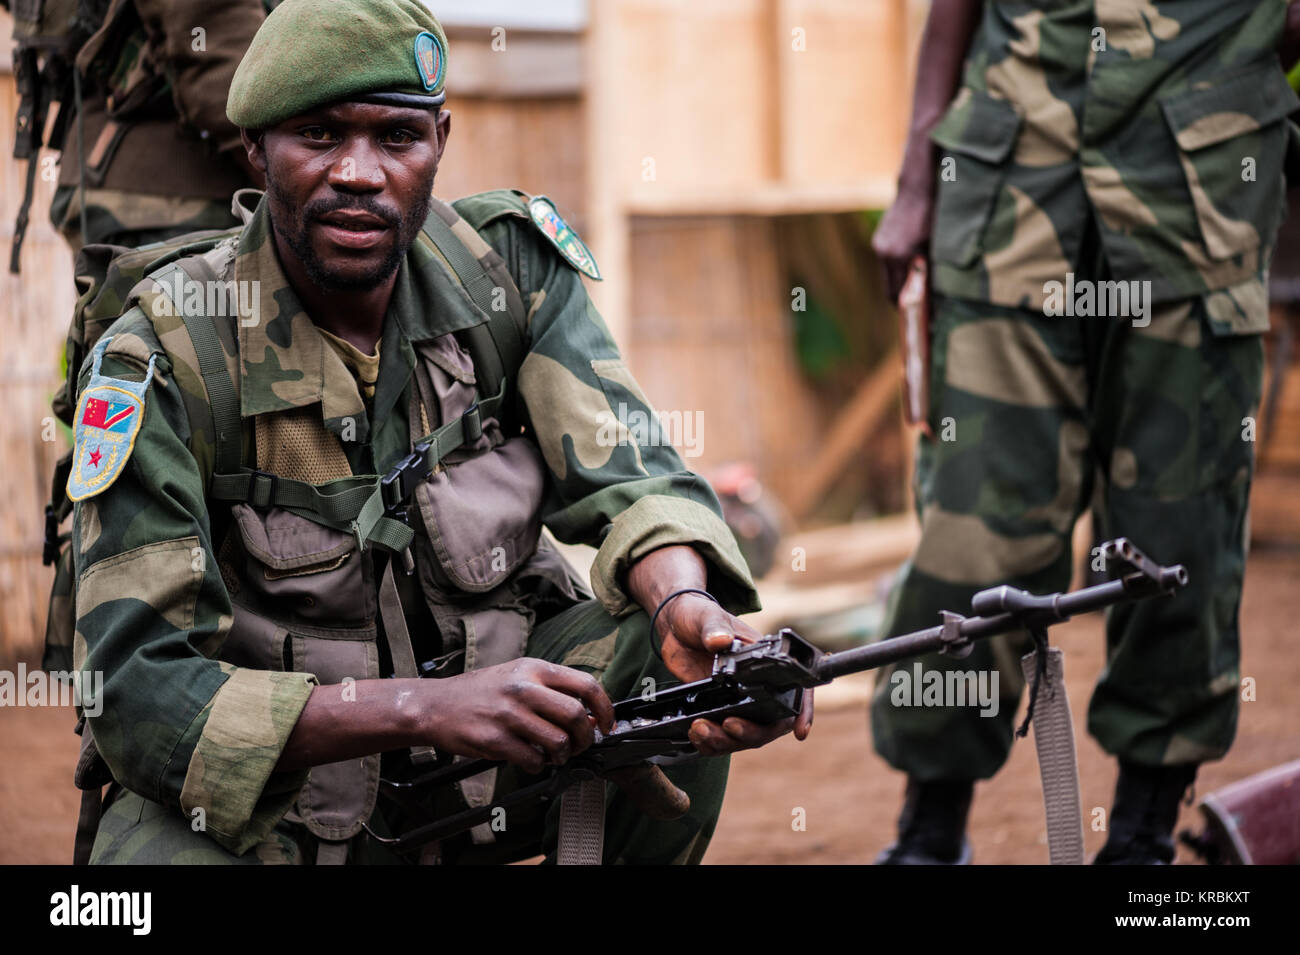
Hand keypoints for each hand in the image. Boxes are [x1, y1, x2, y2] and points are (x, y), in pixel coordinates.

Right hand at [423, 658, 615, 773]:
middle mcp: (523, 688)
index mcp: (534, 669)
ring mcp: (508, 714)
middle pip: (576, 715)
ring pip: (558, 741)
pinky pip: (533, 760)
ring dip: (562, 755)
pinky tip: (530, 760)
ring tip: (553, 755)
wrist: (436, 705)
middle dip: (585, 737)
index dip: (605, 707)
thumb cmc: (480, 692)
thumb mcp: (517, 675)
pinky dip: (538, 766)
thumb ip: (551, 689)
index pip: (585, 684)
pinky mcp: (495, 740)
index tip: (606, 724)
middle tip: (579, 745)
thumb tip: (590, 712)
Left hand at [655, 592, 813, 756]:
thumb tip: (720, 641)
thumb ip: (714, 628)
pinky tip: (695, 735)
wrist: (674, 625)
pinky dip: (709, 743)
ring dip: (725, 741)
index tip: (800, 731)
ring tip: (701, 730)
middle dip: (751, 732)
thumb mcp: (707, 616)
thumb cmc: (699, 615)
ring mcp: (738, 700)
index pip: (795, 688)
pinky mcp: (717, 709)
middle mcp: (757, 686)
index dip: (803, 711)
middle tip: (729, 725)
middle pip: (769, 722)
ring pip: (744, 736)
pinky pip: (721, 737)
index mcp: (765, 661)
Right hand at [872, 182, 934, 302]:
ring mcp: (879, 247)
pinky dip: (897, 271)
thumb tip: (932, 297)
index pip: (899, 294)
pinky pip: (887, 264)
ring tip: (916, 291)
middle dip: (902, 302)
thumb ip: (930, 271)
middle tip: (920, 312)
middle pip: (889, 289)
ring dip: (900, 285)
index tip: (925, 318)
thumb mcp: (936, 245)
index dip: (910, 309)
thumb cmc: (933, 215)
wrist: (917, 188)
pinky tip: (910, 269)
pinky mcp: (879, 241)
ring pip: (887, 277)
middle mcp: (885, 253)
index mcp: (900, 256)